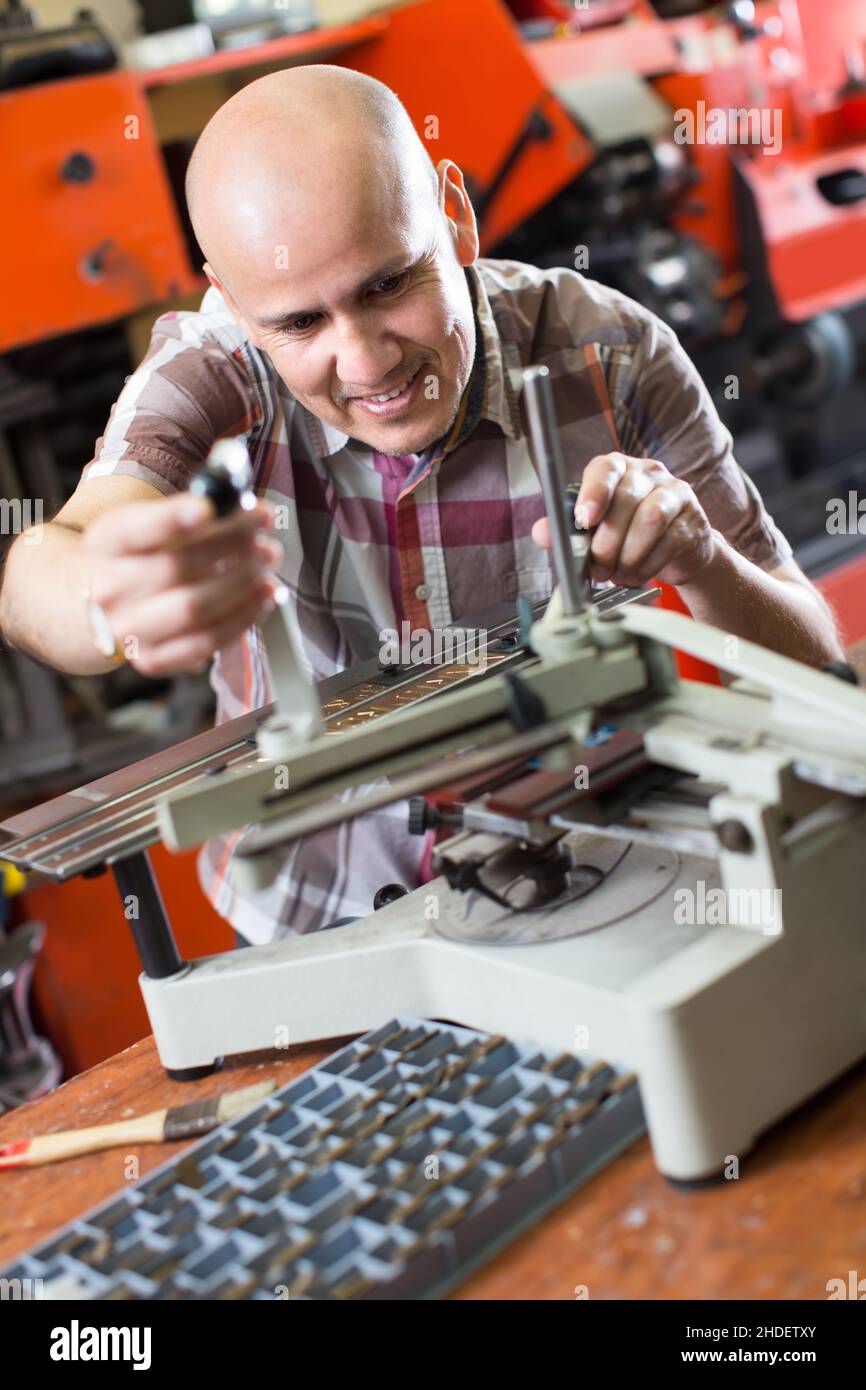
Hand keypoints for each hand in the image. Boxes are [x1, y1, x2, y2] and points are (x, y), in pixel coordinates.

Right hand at [82, 492, 282, 675]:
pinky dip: (242, 617)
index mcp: (105, 544)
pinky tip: (262, 597)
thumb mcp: (150, 524)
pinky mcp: (151, 660)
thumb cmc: (143, 558)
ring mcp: (128, 629)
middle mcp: (108, 589)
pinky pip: (206, 642)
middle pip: (176, 566)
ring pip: (194, 607)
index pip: (136, 528)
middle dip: (230, 546)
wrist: (107, 608)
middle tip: (263, 536)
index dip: (173, 517)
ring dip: (242, 583)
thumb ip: (191, 511)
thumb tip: (240, 503)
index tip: (209, 506)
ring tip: (268, 563)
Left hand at [531, 452, 717, 587]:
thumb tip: (541, 532)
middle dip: (607, 541)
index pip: (605, 469)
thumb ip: (566, 531)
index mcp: (618, 469)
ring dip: (628, 554)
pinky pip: (669, 541)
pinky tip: (636, 574)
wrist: (676, 551)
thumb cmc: (628, 534)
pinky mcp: (692, 520)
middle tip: (598, 567)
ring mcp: (674, 494)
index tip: (584, 520)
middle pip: (626, 499)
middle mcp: (648, 473)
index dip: (594, 493)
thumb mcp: (594, 531)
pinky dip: (647, 564)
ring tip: (617, 573)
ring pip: (651, 520)